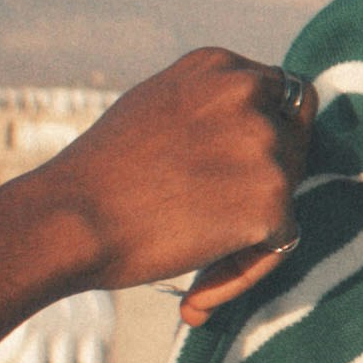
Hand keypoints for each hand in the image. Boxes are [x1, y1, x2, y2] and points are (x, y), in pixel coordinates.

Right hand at [23, 49, 309, 318]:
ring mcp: (264, 144)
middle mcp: (249, 93)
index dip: (267, 135)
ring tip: (192, 259)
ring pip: (287, 191)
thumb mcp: (154, 109)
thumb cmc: (97, 179)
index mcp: (219, 66)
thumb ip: (206, 111)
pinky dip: (244, 271)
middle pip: (294, 140)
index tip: (234, 173)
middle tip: (215, 219)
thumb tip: (250, 136)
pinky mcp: (273, 198)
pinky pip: (280, 243)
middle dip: (268, 178)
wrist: (68, 221)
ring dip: (251, 227)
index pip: (280, 95)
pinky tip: (195, 297)